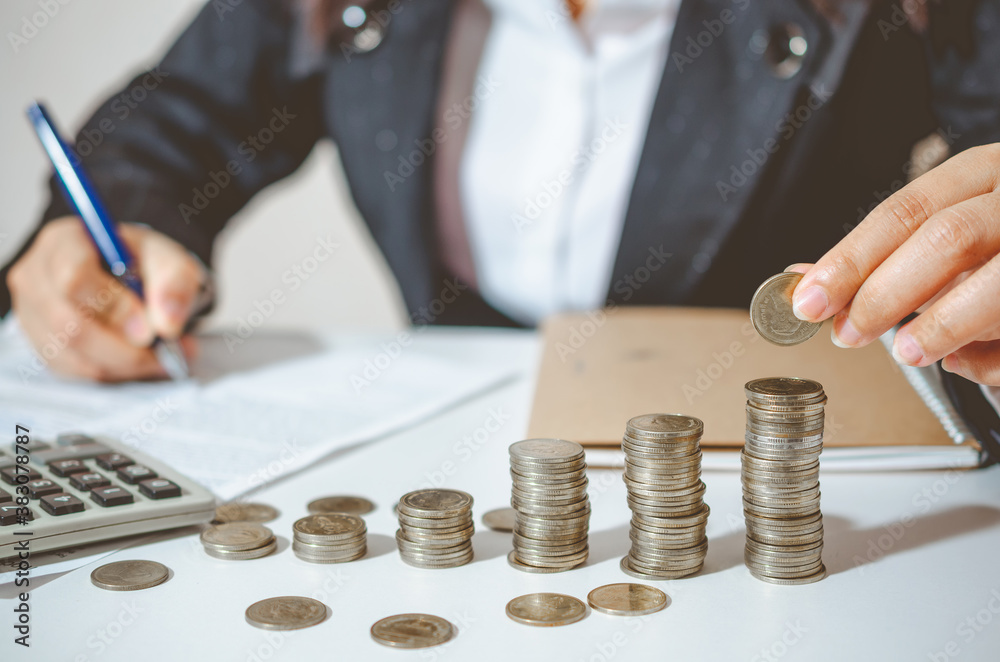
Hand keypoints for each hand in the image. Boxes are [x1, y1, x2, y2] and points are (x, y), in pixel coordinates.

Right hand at [7, 217, 201, 380]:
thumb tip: (166, 325)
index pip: (74, 277)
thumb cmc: (147, 264)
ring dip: (126, 364)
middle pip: (69, 325)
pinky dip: (116, 373)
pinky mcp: (43, 347)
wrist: (136, 278)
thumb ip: (175, 285)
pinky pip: (77, 372)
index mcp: (63, 242)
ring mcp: (32, 315)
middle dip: (124, 348)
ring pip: (74, 356)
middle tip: (165, 350)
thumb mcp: (171, 261)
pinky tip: (142, 361)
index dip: (114, 307)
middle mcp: (36, 277)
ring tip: (164, 356)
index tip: (151, 328)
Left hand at [788, 143, 999, 386]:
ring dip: (945, 323)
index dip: (852, 258)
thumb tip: (804, 279)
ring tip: (911, 351)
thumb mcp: (944, 234)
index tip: (810, 300)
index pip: (905, 210)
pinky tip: (970, 359)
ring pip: (998, 281)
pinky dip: (992, 357)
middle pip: (949, 238)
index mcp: (984, 172)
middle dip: (886, 293)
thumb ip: (878, 256)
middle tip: (849, 333)